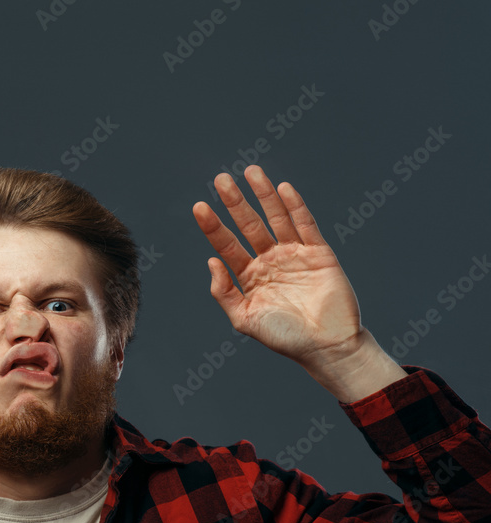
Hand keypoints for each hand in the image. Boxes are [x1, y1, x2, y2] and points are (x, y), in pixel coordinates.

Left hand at [192, 165, 362, 368]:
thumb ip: (224, 293)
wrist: (325, 347)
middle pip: (249, 225)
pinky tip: (283, 189)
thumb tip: (211, 262)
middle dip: (235, 202)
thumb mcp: (244, 319)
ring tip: (251, 172)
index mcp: (249, 276)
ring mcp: (294, 254)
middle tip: (221, 180)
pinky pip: (305, 225)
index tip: (198, 207)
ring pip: (276, 218)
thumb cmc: (284, 337)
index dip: (213, 226)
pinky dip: (295, 207)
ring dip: (263, 195)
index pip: (226, 245)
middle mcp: (270, 261)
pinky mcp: (319, 253)